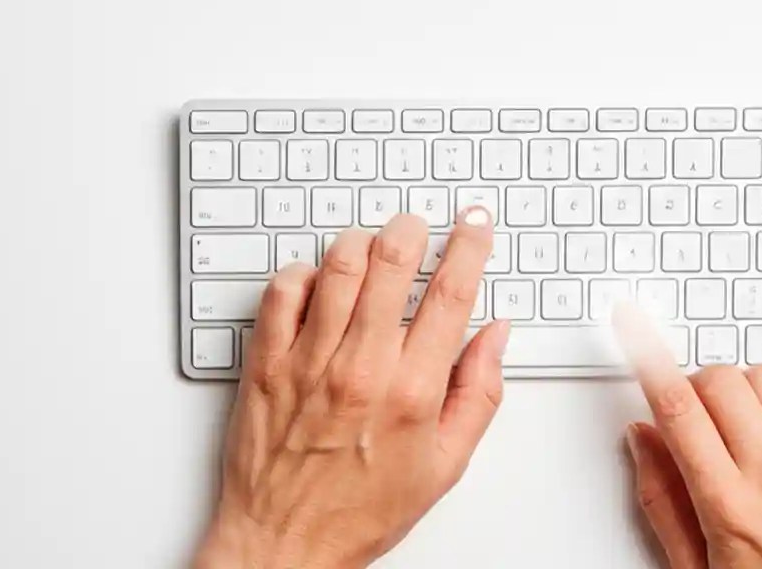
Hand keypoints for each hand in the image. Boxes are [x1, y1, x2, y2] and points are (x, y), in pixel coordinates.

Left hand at [194, 208, 508, 568]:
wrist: (284, 547)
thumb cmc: (361, 512)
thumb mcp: (445, 465)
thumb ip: (479, 393)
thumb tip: (495, 336)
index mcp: (413, 392)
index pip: (450, 293)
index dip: (470, 245)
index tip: (475, 224)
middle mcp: (361, 368)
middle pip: (392, 260)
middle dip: (412, 228)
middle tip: (418, 226)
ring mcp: (308, 362)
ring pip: (338, 264)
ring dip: (361, 242)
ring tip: (371, 248)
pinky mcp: (266, 364)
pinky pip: (282, 290)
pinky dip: (304, 273)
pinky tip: (320, 285)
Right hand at [615, 303, 761, 568]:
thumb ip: (663, 501)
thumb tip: (643, 438)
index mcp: (727, 508)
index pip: (677, 408)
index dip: (648, 354)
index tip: (633, 323)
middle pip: (722, 382)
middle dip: (701, 388)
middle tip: (703, 417)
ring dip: (749, 394)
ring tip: (753, 433)